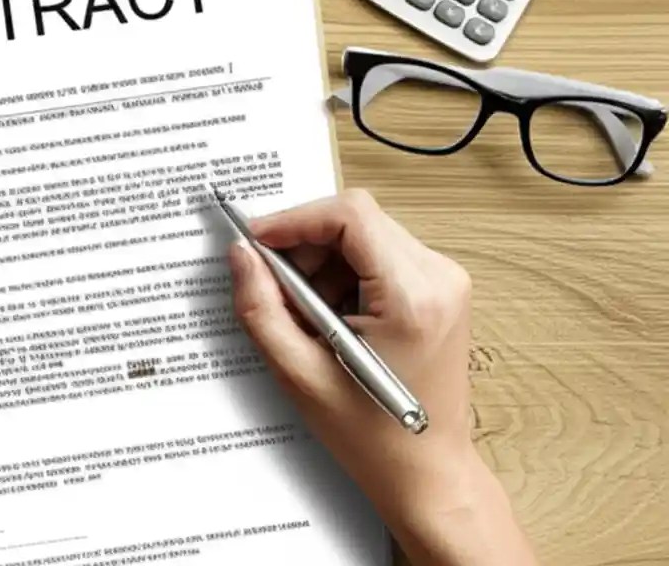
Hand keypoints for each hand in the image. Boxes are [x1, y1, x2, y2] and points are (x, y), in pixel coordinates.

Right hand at [228, 190, 534, 565]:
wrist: (426, 472)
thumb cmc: (373, 437)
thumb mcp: (299, 373)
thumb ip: (262, 307)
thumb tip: (242, 255)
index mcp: (412, 297)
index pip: (350, 216)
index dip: (294, 219)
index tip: (258, 239)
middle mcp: (439, 279)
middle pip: (356, 222)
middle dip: (305, 247)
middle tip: (277, 289)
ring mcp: (445, 283)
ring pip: (365, 236)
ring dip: (323, 265)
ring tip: (308, 317)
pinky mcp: (440, 290)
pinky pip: (380, 256)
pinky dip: (344, 276)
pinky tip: (332, 319)